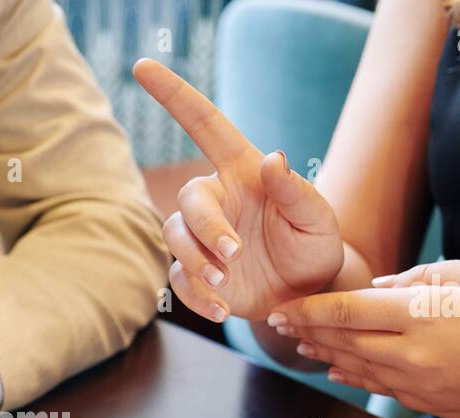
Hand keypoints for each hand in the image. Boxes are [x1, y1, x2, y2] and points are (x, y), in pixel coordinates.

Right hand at [132, 58, 343, 322]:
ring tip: (226, 283)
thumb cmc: (315, 245)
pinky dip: (197, 296)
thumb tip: (272, 158)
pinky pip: (179, 281)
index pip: (203, 124)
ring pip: (175, 241)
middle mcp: (216, 200)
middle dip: (204, 228)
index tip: (142, 66)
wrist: (308, 294)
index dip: (174, 94)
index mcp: (241, 172)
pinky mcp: (197, 275)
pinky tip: (222, 309)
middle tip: (234, 255)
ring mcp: (201, 239)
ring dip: (197, 263)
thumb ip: (295, 190)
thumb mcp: (317, 218)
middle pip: (186, 201)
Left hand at [267, 259, 459, 417]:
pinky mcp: (435, 406)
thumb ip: (423, 279)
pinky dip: (358, 377)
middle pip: (343, 342)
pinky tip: (341, 370)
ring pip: (359, 370)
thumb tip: (380, 286)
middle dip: (306, 333)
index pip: (346, 311)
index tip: (280, 310)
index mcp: (424, 314)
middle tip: (279, 325)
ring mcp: (423, 387)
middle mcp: (415, 355)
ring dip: (326, 357)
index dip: (306, 311)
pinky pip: (384, 389)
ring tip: (302, 347)